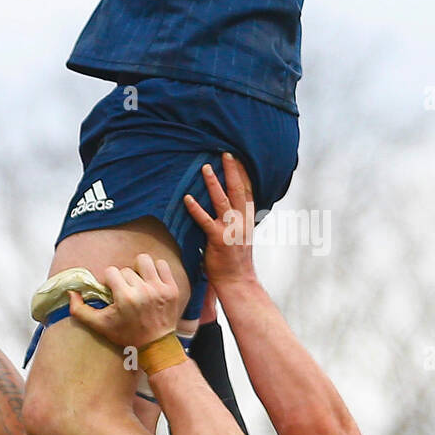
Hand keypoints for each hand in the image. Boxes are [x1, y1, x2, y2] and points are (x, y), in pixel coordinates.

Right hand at [68, 254, 179, 348]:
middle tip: (125, 292)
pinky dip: (155, 270)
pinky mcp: (172, 288)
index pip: (111, 271)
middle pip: (126, 269)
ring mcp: (160, 289)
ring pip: (144, 261)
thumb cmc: (127, 335)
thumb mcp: (100, 326)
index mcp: (125, 298)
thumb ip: (80, 310)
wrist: (157, 345)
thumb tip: (71, 293)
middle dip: (123, 280)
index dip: (109, 281)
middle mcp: (143, 291)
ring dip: (138, 269)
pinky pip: (162, 265)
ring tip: (138, 282)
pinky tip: (151, 281)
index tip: (113, 293)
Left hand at [183, 153, 256, 287]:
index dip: (244, 174)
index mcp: (247, 220)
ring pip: (222, 201)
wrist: (237, 281)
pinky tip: (188, 198)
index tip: (239, 158)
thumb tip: (227, 207)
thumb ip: (235, 220)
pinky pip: (206, 221)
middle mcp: (242, 222)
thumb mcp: (240, 236)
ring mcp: (231, 230)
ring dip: (213, 183)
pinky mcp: (218, 240)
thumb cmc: (235, 260)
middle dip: (232, 171)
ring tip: (205, 168)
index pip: (247, 192)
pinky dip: (196, 208)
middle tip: (226, 153)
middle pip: (238, 191)